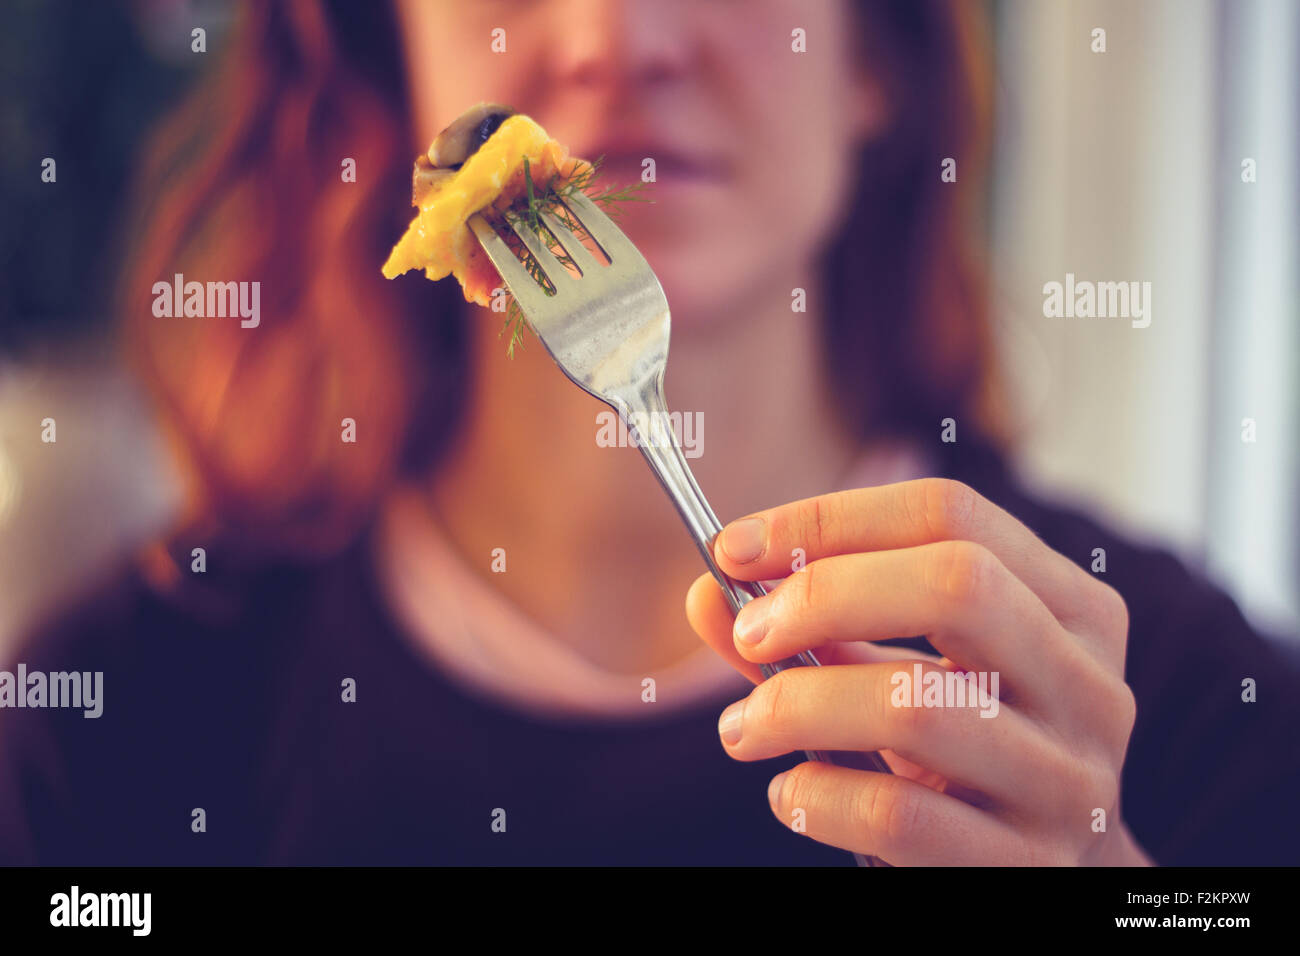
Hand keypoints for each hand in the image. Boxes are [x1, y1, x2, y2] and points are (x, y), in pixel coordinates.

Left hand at [685, 478, 1151, 864]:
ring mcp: (1067, 779)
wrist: (1051, 876)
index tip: (734, 547)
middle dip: (824, 594)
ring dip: (796, 705)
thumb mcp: (897, 673)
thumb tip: (708, 592)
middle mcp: (1087, 684)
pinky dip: (817, 796)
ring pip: (916, 705)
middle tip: (749, 631)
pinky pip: (898, 814)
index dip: (829, 518)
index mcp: (1069, 608)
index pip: (950, 514)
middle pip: (958, 583)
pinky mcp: (1028, 864)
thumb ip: (810, 630)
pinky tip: (791, 795)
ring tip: (744, 727)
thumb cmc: (961, 754)